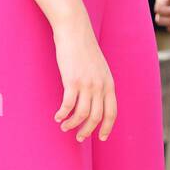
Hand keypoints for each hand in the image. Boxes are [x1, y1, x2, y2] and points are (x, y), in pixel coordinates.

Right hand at [52, 12, 116, 140]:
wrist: (75, 31)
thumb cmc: (84, 49)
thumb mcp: (99, 68)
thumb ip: (99, 83)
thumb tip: (94, 99)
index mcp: (109, 83)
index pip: (112, 112)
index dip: (107, 127)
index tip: (101, 137)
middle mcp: (100, 86)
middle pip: (96, 117)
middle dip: (87, 131)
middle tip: (78, 137)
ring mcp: (87, 84)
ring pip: (81, 115)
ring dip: (72, 125)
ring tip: (64, 127)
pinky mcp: (72, 81)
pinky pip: (68, 105)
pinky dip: (62, 114)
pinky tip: (57, 116)